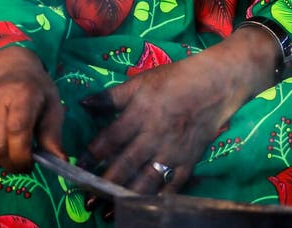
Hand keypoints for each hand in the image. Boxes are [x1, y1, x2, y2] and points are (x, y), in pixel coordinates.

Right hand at [0, 45, 64, 171]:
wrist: (11, 70)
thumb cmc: (35, 92)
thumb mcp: (53, 108)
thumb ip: (53, 135)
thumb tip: (59, 161)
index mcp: (23, 93)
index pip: (17, 130)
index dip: (22, 155)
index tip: (30, 164)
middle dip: (11, 163)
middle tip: (21, 164)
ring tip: (10, 153)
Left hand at [84, 25, 278, 194]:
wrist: (215, 85)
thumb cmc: (175, 79)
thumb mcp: (141, 81)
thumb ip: (112, 96)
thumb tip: (83, 104)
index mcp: (140, 113)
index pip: (110, 138)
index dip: (92, 154)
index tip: (76, 167)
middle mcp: (154, 135)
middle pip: (125, 164)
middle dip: (104, 183)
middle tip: (86, 200)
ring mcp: (173, 151)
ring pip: (146, 180)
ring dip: (125, 197)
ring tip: (109, 212)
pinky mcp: (188, 162)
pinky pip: (171, 186)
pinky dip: (156, 199)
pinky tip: (142, 208)